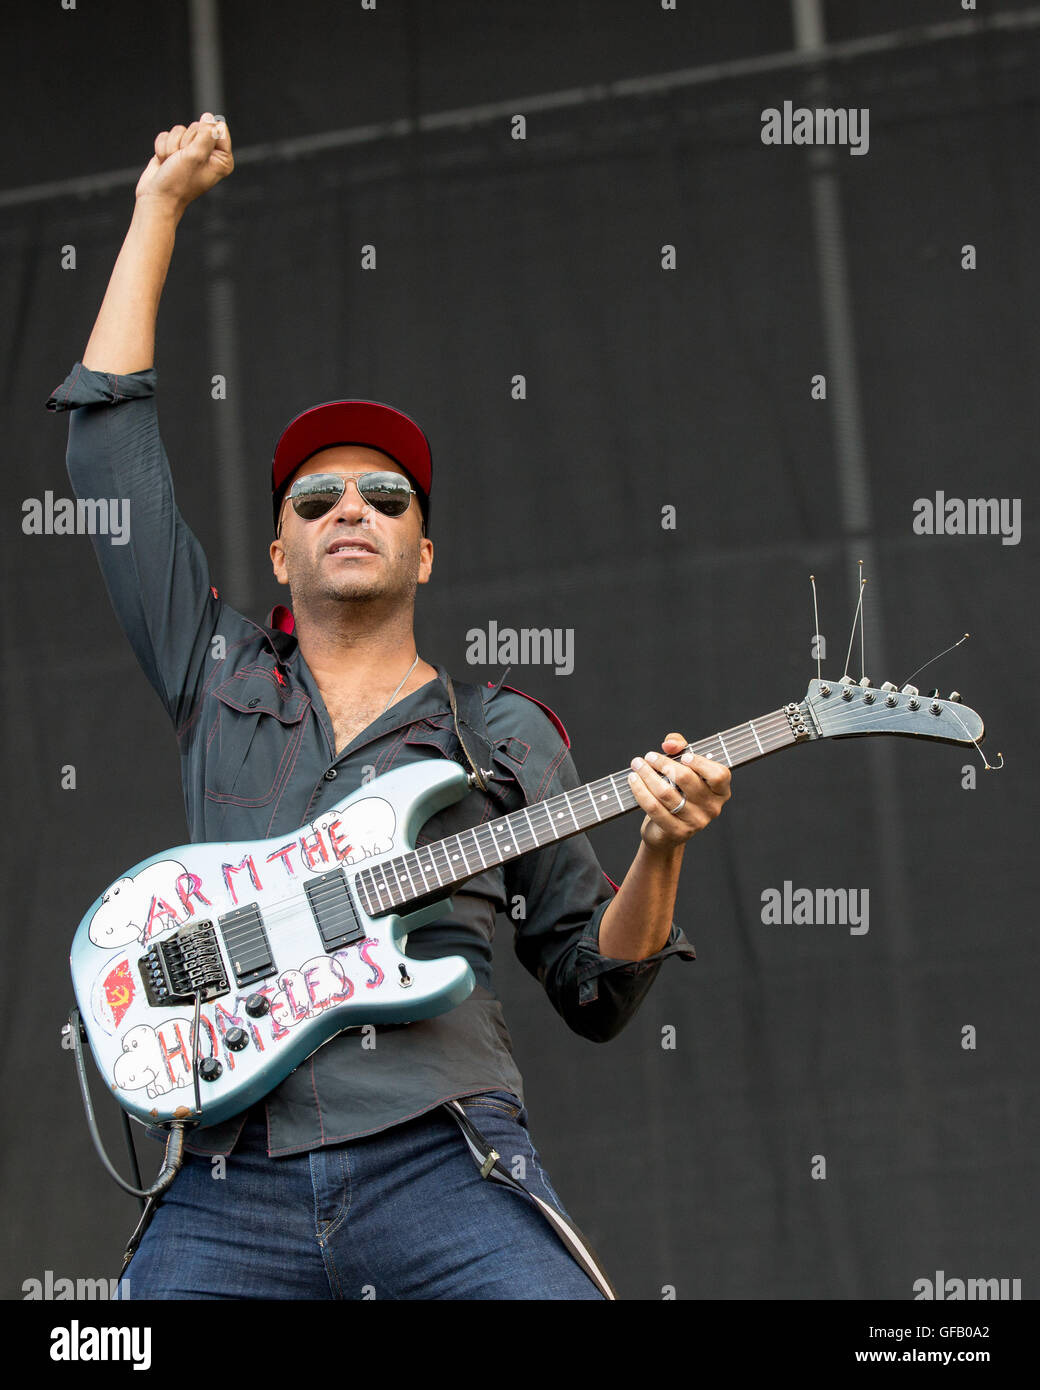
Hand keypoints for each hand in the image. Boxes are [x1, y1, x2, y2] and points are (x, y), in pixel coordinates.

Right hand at [135, 113, 233, 210]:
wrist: (157, 197)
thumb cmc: (179, 181)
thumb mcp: (196, 156)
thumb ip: (206, 134)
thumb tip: (208, 116)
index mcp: (222, 159)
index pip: (218, 128)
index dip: (203, 136)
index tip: (197, 154)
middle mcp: (209, 154)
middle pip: (198, 126)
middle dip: (185, 142)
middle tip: (182, 161)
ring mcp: (191, 151)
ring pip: (180, 129)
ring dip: (172, 146)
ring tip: (173, 163)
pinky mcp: (175, 149)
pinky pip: (167, 134)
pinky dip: (162, 147)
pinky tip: (164, 161)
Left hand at [627, 731, 730, 852]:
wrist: (667, 831)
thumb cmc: (679, 792)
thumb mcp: (683, 766)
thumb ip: (680, 746)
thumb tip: (669, 744)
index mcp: (720, 791)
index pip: (719, 775)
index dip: (700, 763)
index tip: (683, 756)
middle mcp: (712, 808)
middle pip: (686, 778)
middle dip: (663, 763)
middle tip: (649, 756)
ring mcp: (695, 822)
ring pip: (665, 792)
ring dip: (647, 774)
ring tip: (637, 765)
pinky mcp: (676, 831)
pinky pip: (653, 807)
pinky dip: (640, 790)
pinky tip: (633, 780)